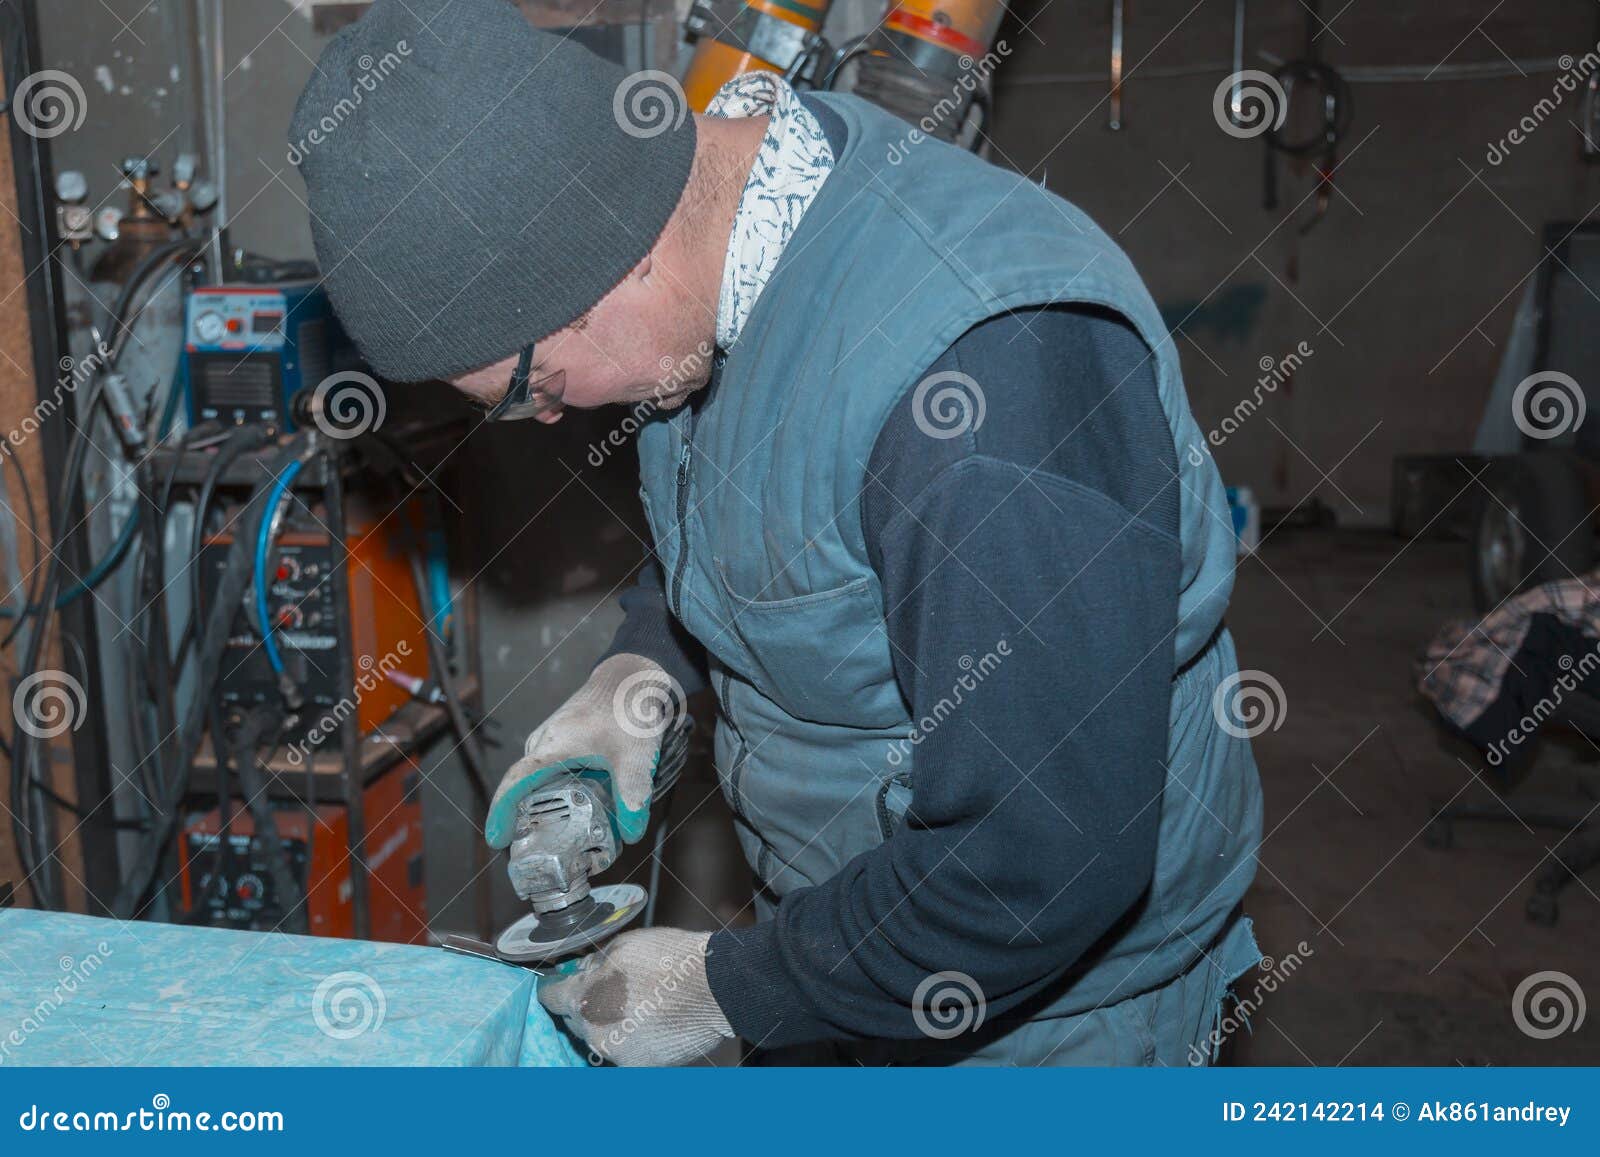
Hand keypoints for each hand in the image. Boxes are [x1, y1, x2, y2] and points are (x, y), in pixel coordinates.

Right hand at [485, 653, 680, 848]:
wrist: (633, 673)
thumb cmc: (628, 706)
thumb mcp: (636, 756)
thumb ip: (633, 795)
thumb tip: (631, 834)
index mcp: (554, 745)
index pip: (516, 781)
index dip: (502, 811)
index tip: (496, 839)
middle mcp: (544, 742)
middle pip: (524, 786)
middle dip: (525, 819)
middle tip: (536, 851)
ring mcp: (551, 738)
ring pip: (537, 778)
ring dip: (543, 805)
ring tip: (557, 837)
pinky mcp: (562, 738)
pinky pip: (549, 769)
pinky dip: (556, 791)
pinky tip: (575, 807)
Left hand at [538, 927, 732, 1065]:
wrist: (715, 987)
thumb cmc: (671, 960)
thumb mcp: (624, 944)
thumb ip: (596, 962)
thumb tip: (584, 971)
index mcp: (584, 997)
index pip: (551, 997)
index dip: (555, 988)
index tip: (558, 987)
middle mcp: (593, 1031)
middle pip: (577, 1020)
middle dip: (589, 1005)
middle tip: (615, 992)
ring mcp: (616, 1053)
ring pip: (601, 1038)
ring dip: (612, 1025)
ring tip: (641, 1008)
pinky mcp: (640, 1068)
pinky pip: (625, 1053)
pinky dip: (634, 1041)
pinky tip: (653, 1024)